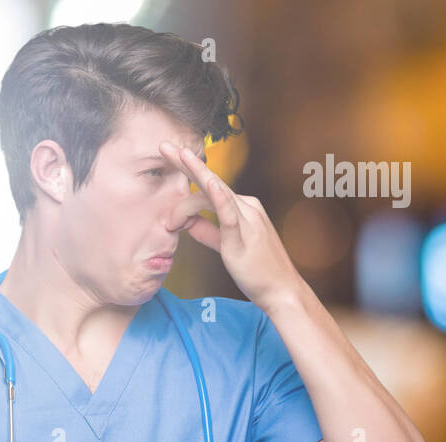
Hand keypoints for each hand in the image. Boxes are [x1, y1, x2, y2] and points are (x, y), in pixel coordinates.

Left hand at [158, 140, 304, 312]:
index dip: (186, 177)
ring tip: (176, 156)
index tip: (169, 161)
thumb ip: (207, 232)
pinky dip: (220, 196)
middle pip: (210, 181)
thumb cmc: (256, 270)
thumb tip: (187, 222)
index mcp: (243, 208)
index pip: (210, 187)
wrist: (281, 291)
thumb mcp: (225, 246)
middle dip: (186, 163)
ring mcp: (247, 220)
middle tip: (164, 146)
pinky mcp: (244, 236)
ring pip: (215, 193)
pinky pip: (230, 213)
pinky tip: (209, 183)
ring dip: (192, 176)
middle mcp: (247, 207)